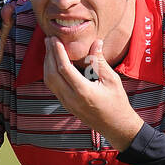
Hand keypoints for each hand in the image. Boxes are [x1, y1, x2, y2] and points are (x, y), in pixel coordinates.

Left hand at [43, 37, 143, 151]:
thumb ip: (100, 62)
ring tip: (49, 48)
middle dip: (49, 55)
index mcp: (82, 91)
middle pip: (52, 74)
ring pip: (49, 81)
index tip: (54, 39)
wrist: (115, 126)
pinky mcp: (66, 104)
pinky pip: (53, 87)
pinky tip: (53, 63)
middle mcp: (71, 98)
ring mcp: (67, 103)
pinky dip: (50, 72)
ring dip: (47, 63)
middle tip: (48, 39)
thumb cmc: (117, 102)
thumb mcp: (112, 80)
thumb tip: (96, 42)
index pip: (64, 68)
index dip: (57, 52)